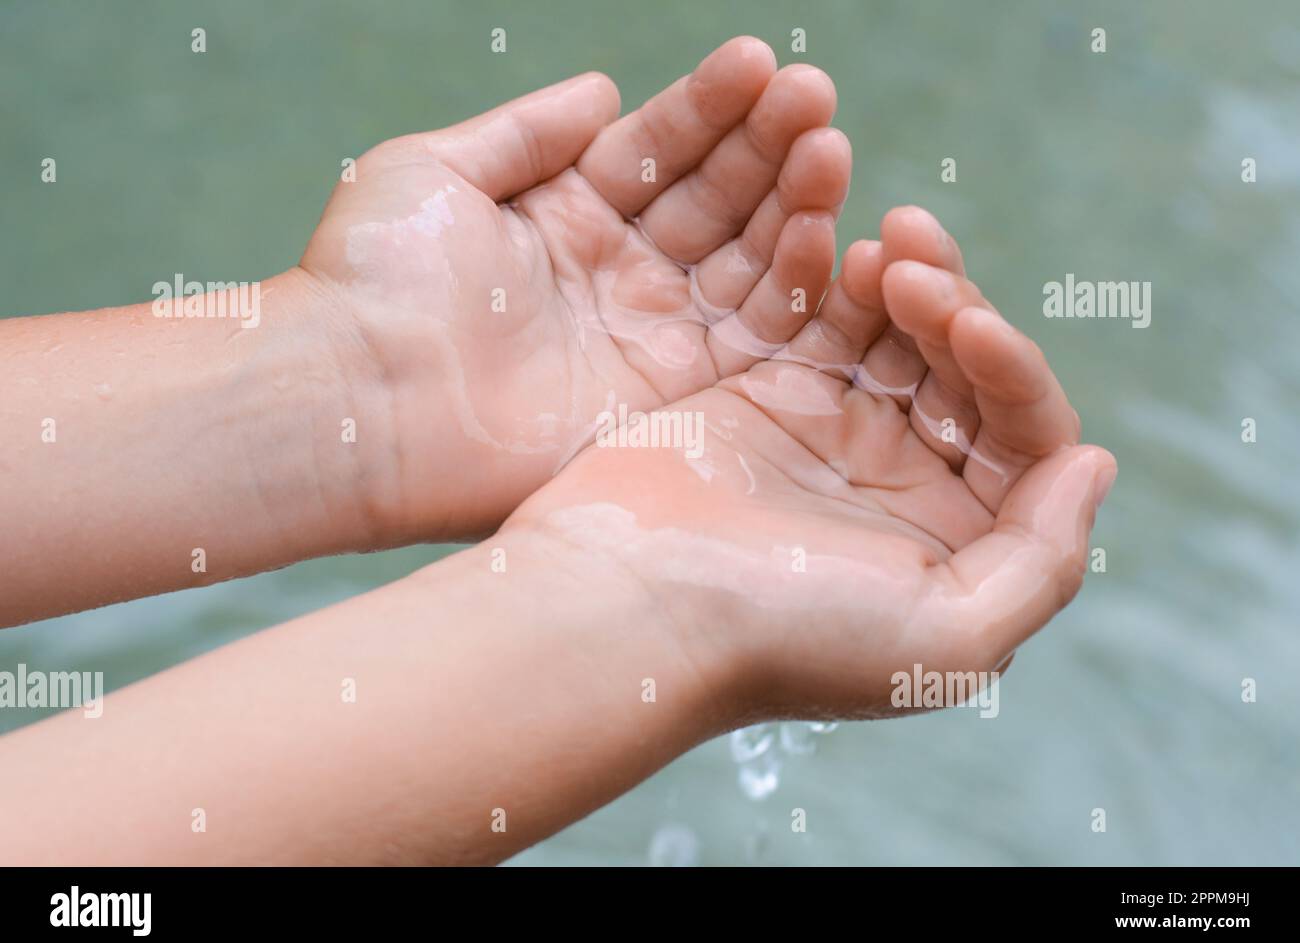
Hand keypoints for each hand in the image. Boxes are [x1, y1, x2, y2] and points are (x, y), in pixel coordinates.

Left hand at [300, 37, 852, 541]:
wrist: (358, 400)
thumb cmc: (375, 278)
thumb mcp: (438, 170)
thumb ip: (528, 131)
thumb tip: (603, 89)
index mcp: (566, 215)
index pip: (660, 149)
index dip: (710, 106)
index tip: (758, 61)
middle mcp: (616, 273)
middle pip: (716, 200)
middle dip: (768, 144)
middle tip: (813, 93)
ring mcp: (648, 335)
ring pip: (745, 261)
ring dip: (793, 203)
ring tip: (827, 145)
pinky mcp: (671, 399)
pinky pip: (751, 338)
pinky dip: (790, 286)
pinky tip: (819, 229)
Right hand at [500, 207, 1115, 721]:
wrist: (629, 606)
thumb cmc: (784, 635)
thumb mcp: (949, 642)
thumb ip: (1042, 562)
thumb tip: (1094, 463)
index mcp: (957, 545)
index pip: (1026, 435)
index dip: (1013, 368)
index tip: (967, 326)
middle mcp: (904, 487)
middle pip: (968, 371)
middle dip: (959, 306)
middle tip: (912, 264)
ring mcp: (836, 436)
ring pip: (904, 334)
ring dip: (914, 278)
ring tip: (889, 239)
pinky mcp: (771, 395)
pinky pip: (827, 318)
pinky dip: (843, 278)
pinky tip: (844, 249)